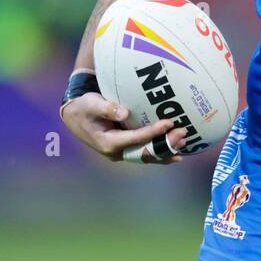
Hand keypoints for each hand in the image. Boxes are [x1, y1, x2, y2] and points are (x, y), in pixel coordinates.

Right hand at [60, 92, 186, 163]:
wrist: (76, 117)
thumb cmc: (84, 107)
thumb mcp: (91, 104)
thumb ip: (106, 108)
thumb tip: (124, 114)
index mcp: (108, 143)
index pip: (135, 139)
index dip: (152, 132)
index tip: (168, 123)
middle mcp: (117, 152)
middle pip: (145, 152)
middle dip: (165, 145)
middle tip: (183, 135)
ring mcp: (123, 153)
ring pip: (148, 156)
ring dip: (166, 150)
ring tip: (184, 144)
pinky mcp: (127, 150)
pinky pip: (146, 153)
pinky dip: (161, 152)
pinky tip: (177, 152)